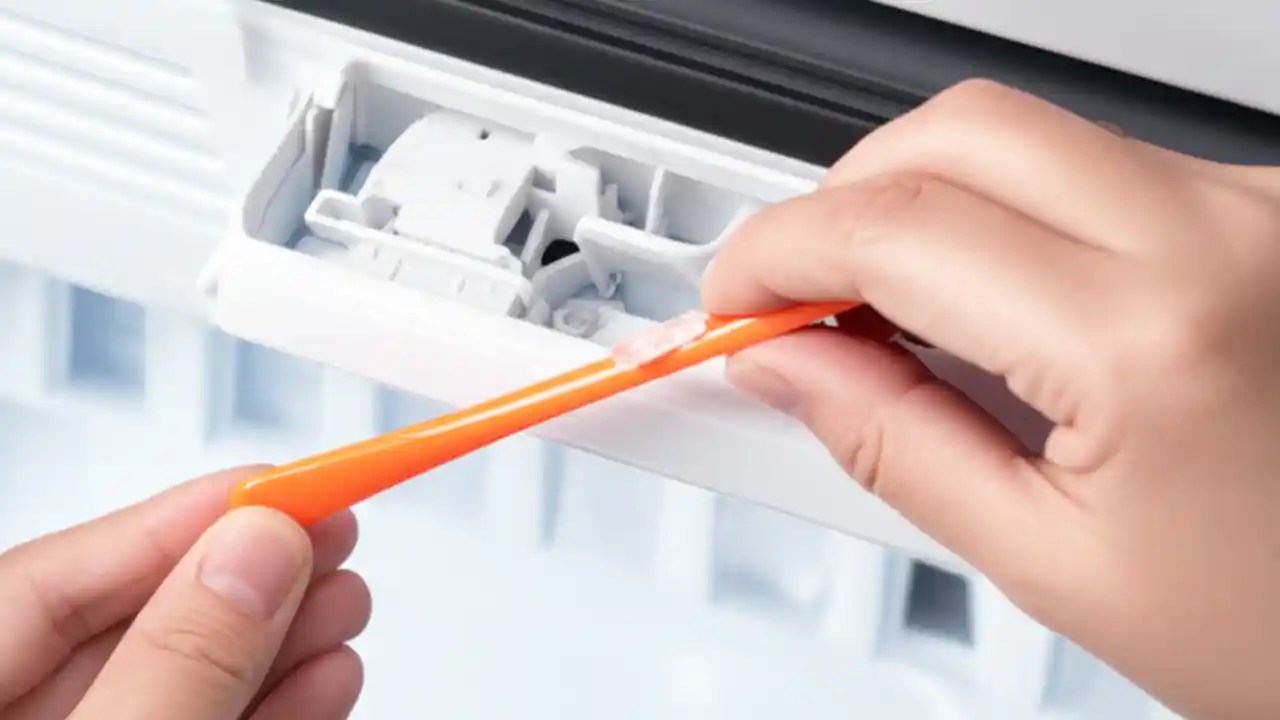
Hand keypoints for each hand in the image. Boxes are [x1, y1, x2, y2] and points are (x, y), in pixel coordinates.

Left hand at [0, 467, 370, 719]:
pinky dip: (269, 707)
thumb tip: (256, 550)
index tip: (284, 485)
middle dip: (243, 577)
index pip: (46, 579)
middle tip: (335, 534)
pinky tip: (326, 678)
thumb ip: (174, 661)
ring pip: (172, 679)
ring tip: (349, 604)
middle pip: (120, 623)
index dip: (175, 522)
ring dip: (274, 642)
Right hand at [704, 79, 1279, 718]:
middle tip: (794, 301)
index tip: (732, 301)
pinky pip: (1092, 169)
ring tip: (886, 324)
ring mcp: (1258, 206)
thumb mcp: (1055, 567)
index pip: (896, 228)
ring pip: (1021, 136)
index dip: (778, 255)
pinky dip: (1001, 219)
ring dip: (918, 208)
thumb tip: (789, 370)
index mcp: (1157, 333)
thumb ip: (893, 448)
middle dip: (837, 203)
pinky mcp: (1266, 210)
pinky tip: (984, 312)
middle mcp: (1225, 230)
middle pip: (952, 134)